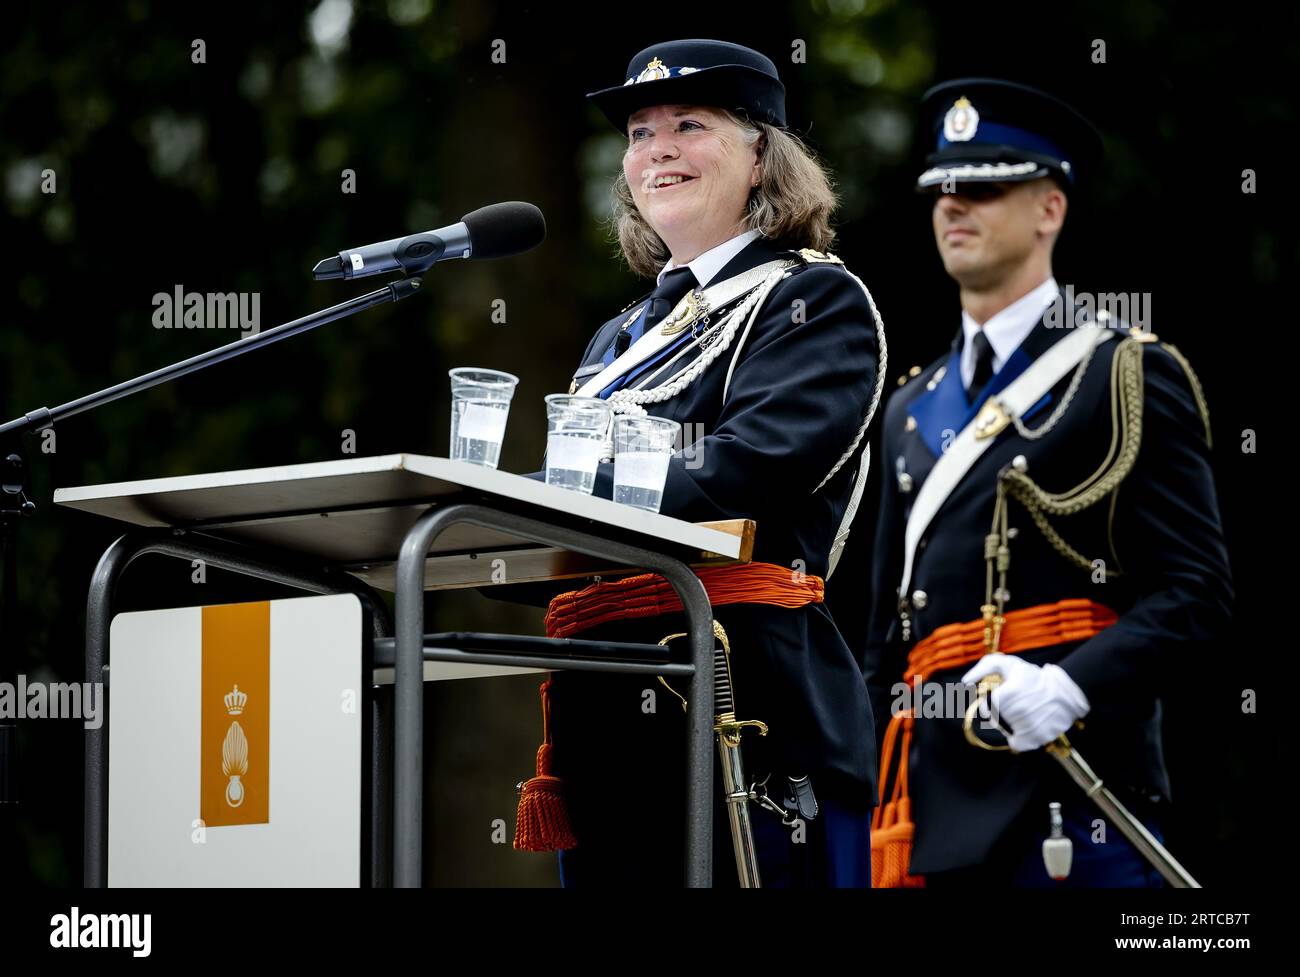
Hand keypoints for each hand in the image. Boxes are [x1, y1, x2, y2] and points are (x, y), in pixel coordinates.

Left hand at [962, 653, 1089, 751]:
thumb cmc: (1033, 676)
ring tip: (1024, 712)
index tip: (1000, 698)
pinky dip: (1020, 738)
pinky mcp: (1038, 739)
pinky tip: (1026, 725)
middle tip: (1015, 704)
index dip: (990, 704)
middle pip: (996, 721)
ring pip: (1006, 732)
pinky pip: (1018, 744)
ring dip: (1011, 725)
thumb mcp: (1008, 664)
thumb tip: (965, 682)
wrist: (1065, 691)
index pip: (986, 708)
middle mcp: (1017, 713)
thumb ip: (983, 668)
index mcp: (1006, 696)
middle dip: (1001, 713)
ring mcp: (1028, 727)